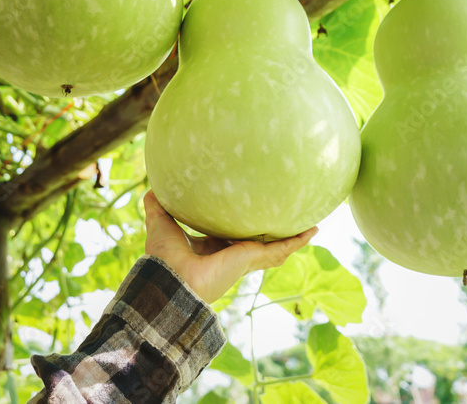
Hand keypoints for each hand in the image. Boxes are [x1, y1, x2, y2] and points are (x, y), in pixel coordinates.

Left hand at [143, 191, 317, 303]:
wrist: (171, 279)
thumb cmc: (163, 257)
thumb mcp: (161, 223)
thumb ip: (157, 205)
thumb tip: (153, 188)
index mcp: (209, 249)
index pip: (228, 236)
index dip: (237, 224)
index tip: (246, 213)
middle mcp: (229, 255)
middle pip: (256, 243)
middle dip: (272, 233)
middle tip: (286, 219)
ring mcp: (243, 259)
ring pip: (275, 248)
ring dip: (292, 238)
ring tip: (310, 226)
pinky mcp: (251, 259)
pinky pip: (280, 249)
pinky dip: (297, 241)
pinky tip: (313, 230)